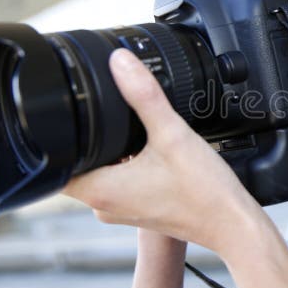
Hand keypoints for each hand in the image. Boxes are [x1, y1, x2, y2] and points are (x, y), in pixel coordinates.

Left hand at [63, 48, 265, 255]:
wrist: (232, 225)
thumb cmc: (204, 193)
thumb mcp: (172, 134)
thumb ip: (144, 95)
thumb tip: (121, 62)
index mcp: (99, 191)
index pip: (54, 160)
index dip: (59, 133)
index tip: (75, 112)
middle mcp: (104, 205)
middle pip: (78, 162)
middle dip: (91, 137)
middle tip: (112, 114)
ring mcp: (121, 210)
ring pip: (101, 171)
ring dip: (112, 151)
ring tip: (139, 135)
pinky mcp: (139, 209)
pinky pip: (121, 181)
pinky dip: (129, 164)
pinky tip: (154, 153)